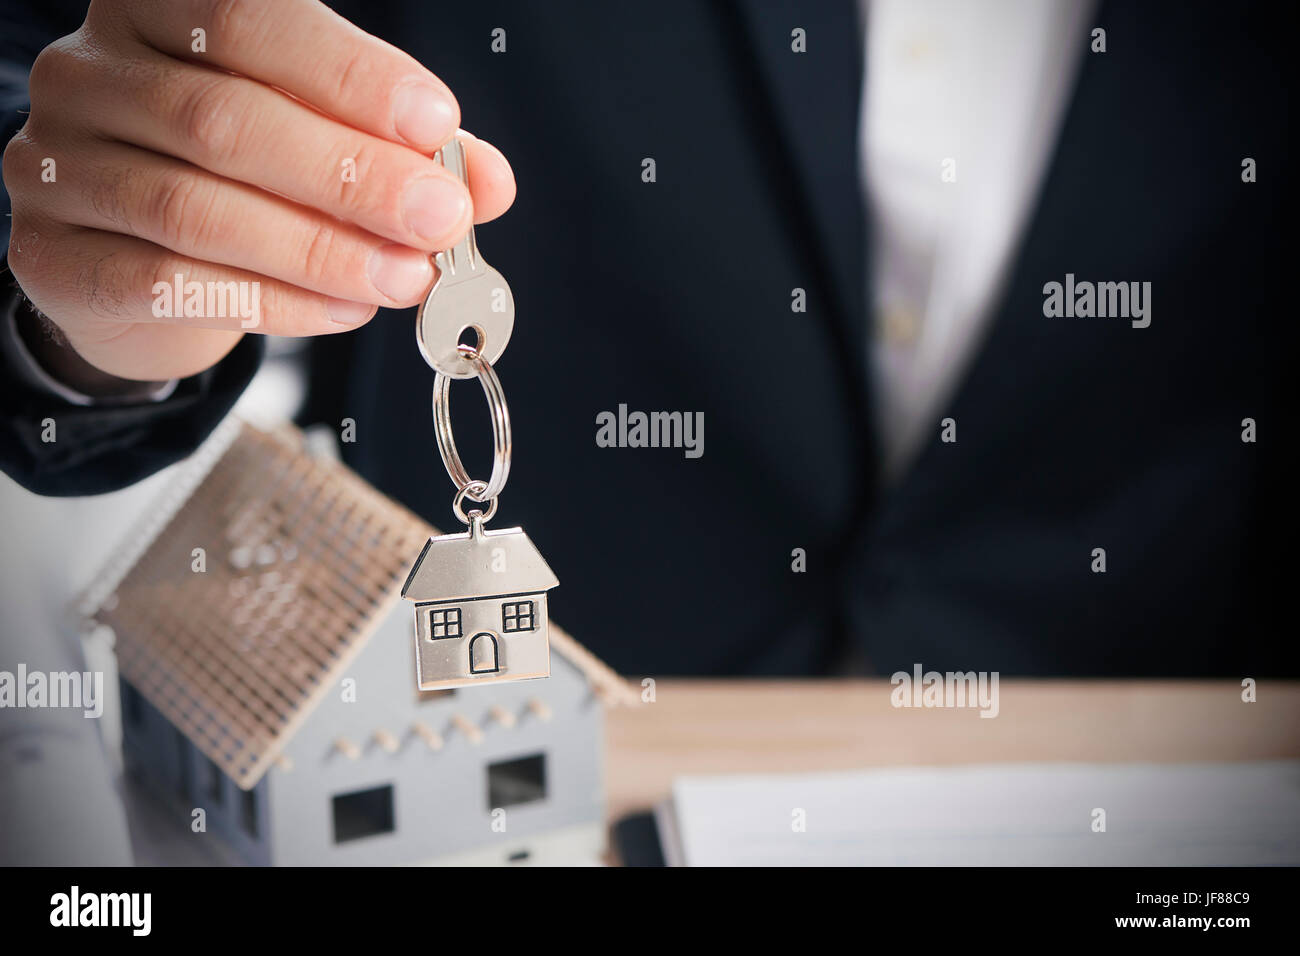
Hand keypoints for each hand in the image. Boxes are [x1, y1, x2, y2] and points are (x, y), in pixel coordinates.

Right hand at [1, 0, 515, 382]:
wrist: (136, 262)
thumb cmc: (243, 179)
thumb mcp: (324, 140)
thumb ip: (401, 151)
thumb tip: (486, 181)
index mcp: (158, 11)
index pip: (251, 20)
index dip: (349, 75)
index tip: (436, 127)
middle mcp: (92, 74)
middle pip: (228, 121)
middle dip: (352, 177)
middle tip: (438, 220)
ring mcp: (60, 165)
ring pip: (197, 209)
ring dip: (321, 251)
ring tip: (406, 278)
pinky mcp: (56, 257)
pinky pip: (168, 283)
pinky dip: (274, 303)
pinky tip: (344, 310)